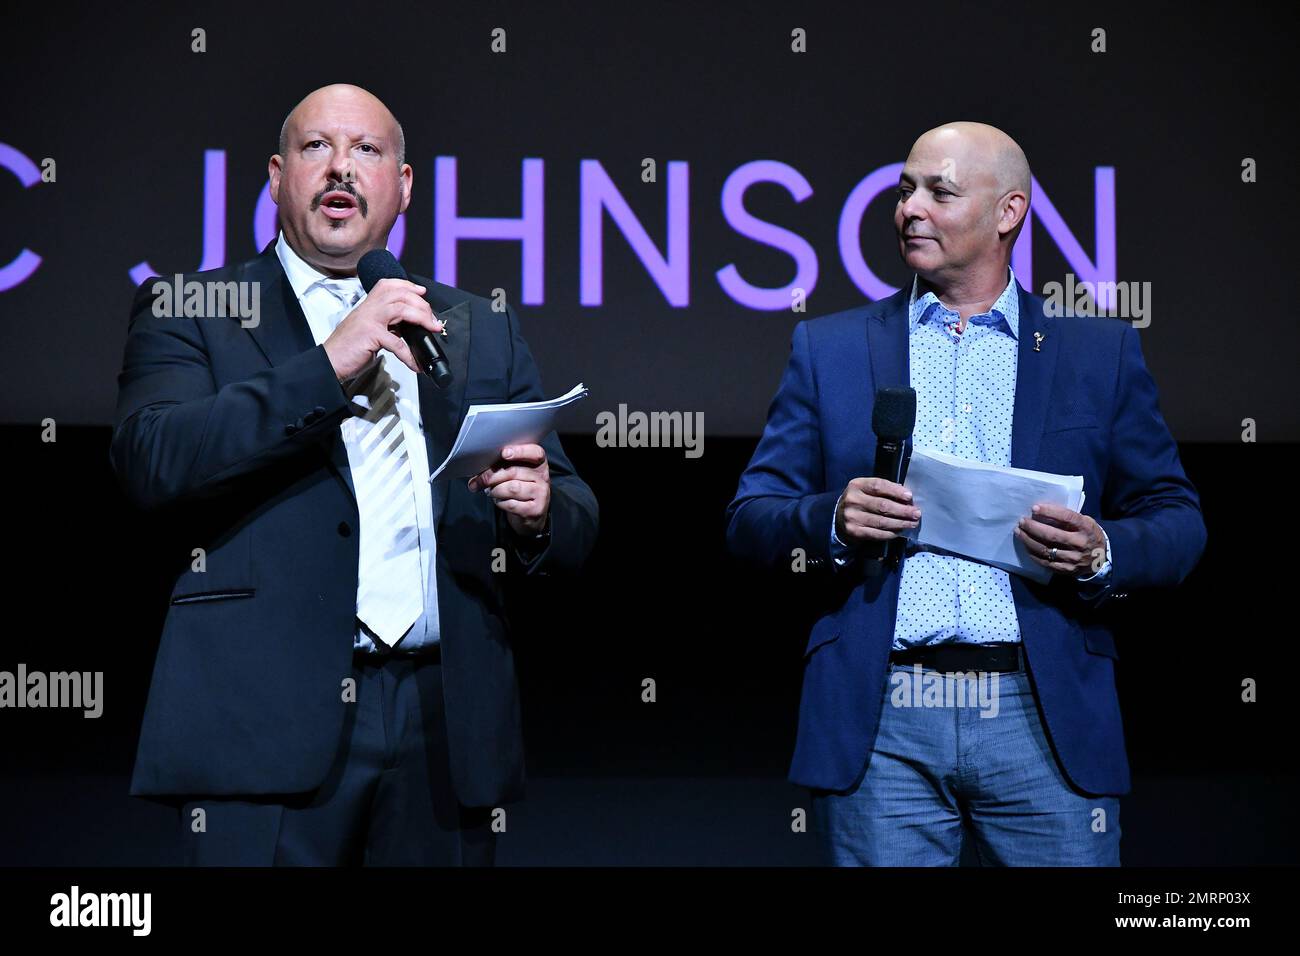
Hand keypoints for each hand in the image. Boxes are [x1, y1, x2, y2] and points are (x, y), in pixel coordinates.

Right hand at [323, 277, 444, 379]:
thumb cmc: (348, 348)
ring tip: (432, 329)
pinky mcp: (370, 335)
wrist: (329, 361)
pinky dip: (409, 354)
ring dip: (421, 318)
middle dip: (421, 304)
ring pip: (401, 308)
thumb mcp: (369, 330)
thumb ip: (386, 325)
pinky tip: (415, 363)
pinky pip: (396, 342)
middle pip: (400, 294)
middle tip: (433, 319)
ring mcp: (369, 320)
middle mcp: (368, 308)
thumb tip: (409, 327)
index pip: (389, 285)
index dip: (408, 285)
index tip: (422, 292)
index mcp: (368, 305)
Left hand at [467, 443, 550, 534]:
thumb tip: (477, 467)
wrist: (530, 512)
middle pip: (514, 471)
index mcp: (539, 463)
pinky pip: (511, 504)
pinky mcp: (535, 509)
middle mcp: (543, 477)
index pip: (535, 453)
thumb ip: (502, 465)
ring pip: (511, 488)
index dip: (520, 451)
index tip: (504, 453)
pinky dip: (500, 502)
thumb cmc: (519, 487)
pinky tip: (500, 501)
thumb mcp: (514, 473)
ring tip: (491, 491)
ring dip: (495, 490)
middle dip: (491, 476)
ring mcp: (541, 494)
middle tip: (479, 480)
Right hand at [835, 476, 919, 543]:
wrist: (838, 517)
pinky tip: (900, 532)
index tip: (909, 497)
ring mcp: (852, 517)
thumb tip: (906, 497)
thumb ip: (883, 490)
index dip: (895, 491)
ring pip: (881, 521)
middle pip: (882, 505)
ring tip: (912, 523)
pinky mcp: (854, 531)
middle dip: (903, 510)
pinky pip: (877, 533)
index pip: (878, 486)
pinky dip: (890, 533)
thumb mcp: (866, 490)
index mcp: (857, 485)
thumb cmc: (859, 501)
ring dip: (900, 523)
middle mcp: (853, 500)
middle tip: (916, 513)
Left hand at [1015, 503, 1106, 576]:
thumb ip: (1068, 518)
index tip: (1034, 508)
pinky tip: (1026, 545)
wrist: (1101, 557)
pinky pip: (1045, 562)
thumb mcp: (1085, 522)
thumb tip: (1043, 511)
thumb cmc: (1088, 534)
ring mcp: (1073, 558)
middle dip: (1033, 527)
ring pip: (1046, 550)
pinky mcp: (1066, 569)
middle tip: (1022, 521)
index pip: (1067, 517)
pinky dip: (1033, 553)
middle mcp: (1080, 543)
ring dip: (1028, 540)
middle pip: (1052, 535)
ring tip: (1019, 532)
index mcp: (1086, 528)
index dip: (1049, 512)